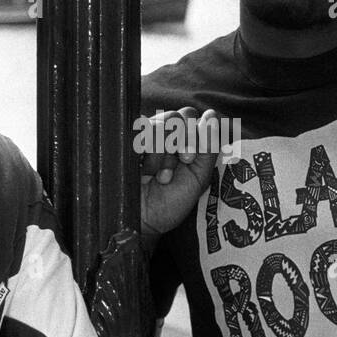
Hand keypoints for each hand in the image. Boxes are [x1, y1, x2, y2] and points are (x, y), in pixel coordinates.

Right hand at [138, 107, 221, 240]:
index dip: (193, 133)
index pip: (191, 116)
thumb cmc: (170, 203)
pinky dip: (147, 153)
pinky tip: (144, 171)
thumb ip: (208, 147)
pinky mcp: (125, 142)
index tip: (189, 158)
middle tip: (177, 165)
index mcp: (182, 141)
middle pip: (177, 116)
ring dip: (162, 154)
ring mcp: (143, 137)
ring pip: (160, 124)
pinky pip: (141, 131)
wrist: (142, 221)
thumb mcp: (198, 178)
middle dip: (182, 142)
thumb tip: (211, 114)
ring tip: (156, 175)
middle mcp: (163, 136)